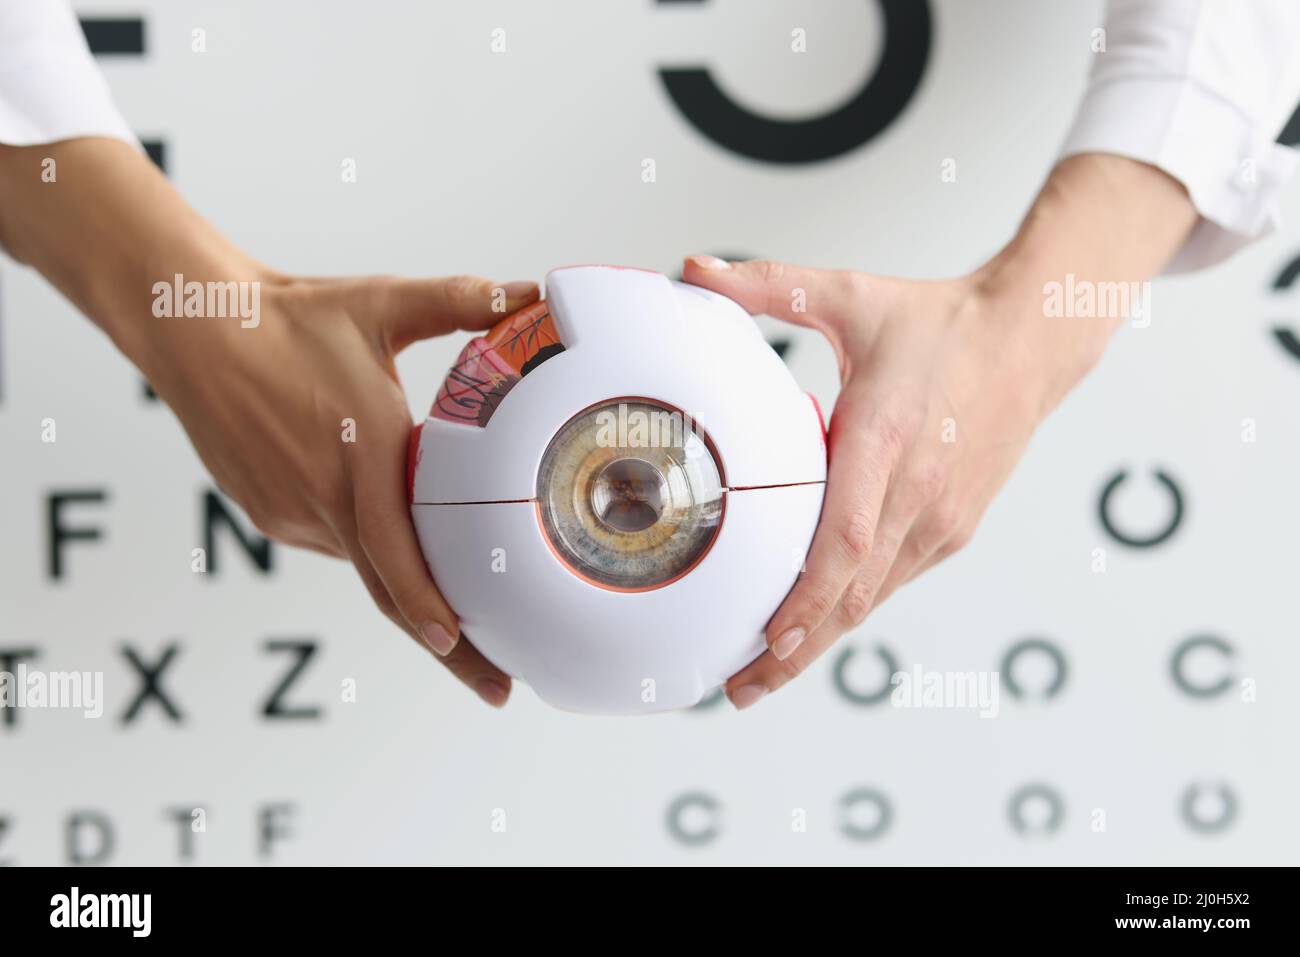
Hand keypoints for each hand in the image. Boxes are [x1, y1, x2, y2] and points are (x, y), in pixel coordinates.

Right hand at [0, 137, 539, 706]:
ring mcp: (290, 512)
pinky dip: (364, 542)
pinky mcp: (268, 512)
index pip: (398, 557)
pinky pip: (330, 539)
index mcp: (364, 458)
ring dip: (405, 580)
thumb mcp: (386, 303)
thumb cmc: (293, 315)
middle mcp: (326, 499)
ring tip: (457, 599)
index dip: (432, 611)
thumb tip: (531, 289)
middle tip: (494, 688)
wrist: (194, 325)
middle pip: (390, 590)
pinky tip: (380, 519)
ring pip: (362, 559)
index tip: (463, 649)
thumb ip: (463, 301)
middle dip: (446, 644)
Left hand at [683, 155, 1197, 708]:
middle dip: (795, 650)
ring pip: (873, 598)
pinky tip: (816, 628)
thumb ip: (767, 285)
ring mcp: (942, 518)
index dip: (805, 602)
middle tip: (740, 689)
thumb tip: (695, 269)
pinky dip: (853, 609)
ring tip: (765, 673)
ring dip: (821, 639)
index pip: (843, 542)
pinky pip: (894, 580)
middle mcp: (919, 492)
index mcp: (885, 440)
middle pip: (853, 595)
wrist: (1033, 338)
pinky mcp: (954, 527)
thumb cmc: (938, 322)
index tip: (763, 643)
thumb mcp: (848, 294)